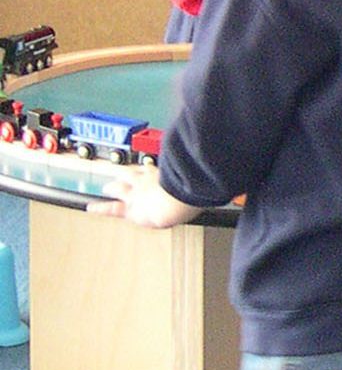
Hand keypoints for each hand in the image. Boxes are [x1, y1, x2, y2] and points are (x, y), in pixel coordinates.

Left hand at [86, 169, 202, 227]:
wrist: (179, 201)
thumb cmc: (191, 189)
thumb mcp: (200, 179)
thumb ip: (208, 171)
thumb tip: (223, 160)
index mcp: (162, 173)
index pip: (151, 170)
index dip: (146, 171)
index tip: (145, 170)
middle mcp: (146, 180)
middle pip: (133, 175)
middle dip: (127, 176)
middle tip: (121, 176)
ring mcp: (137, 193)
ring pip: (121, 188)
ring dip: (114, 187)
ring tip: (107, 188)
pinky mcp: (131, 208)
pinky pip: (112, 208)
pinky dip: (100, 208)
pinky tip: (91, 208)